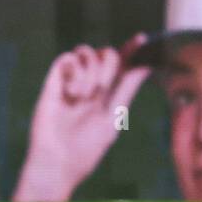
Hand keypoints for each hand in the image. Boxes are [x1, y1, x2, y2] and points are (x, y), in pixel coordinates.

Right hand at [12, 35, 149, 201]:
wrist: (56, 163)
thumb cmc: (86, 148)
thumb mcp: (112, 116)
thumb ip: (127, 89)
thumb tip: (147, 65)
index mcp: (110, 94)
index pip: (123, 64)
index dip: (132, 49)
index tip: (142, 38)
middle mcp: (92, 84)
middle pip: (107, 54)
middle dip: (108, 67)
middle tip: (100, 90)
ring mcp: (72, 81)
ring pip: (87, 51)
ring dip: (90, 71)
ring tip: (83, 96)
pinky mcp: (54, 82)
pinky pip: (66, 58)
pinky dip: (74, 72)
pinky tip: (71, 93)